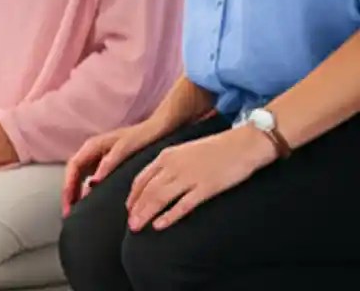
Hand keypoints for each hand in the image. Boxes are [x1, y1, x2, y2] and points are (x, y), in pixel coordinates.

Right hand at [62, 121, 164, 215]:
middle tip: (68, 214)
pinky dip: (88, 193)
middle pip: (73, 174)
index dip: (68, 185)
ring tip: (76, 213)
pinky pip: (92, 181)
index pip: (73, 167)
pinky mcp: (107, 167)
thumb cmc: (142, 136)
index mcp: (92, 146)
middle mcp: (92, 153)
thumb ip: (108, 163)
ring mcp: (98, 160)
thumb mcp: (125, 148)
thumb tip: (92, 182)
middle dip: (69, 194)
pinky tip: (92, 205)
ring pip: (81, 178)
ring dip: (76, 195)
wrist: (158, 130)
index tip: (68, 203)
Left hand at [125, 125, 274, 232]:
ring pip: (159, 197)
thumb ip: (168, 164)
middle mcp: (173, 166)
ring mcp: (189, 177)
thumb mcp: (184, 151)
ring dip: (146, 214)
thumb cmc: (215, 149)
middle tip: (131, 224)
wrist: (243, 143)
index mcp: (166, 156)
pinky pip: (183, 204)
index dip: (133, 196)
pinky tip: (159, 225)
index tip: (129, 209)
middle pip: (147, 190)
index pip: (141, 179)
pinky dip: (169, 216)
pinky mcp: (206, 187)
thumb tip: (156, 181)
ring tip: (137, 228)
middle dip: (136, 209)